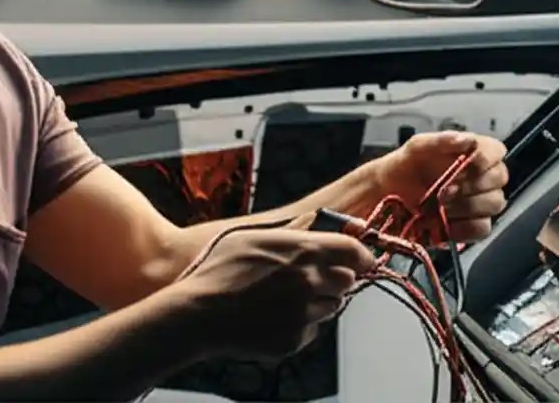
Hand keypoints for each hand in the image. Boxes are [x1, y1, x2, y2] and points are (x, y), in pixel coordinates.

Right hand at [179, 214, 376, 360]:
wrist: (197, 314)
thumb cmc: (219, 270)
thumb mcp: (253, 236)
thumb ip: (292, 229)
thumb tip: (319, 220)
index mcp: (304, 250)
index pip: (354, 251)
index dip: (361, 255)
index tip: (361, 260)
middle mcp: (310, 281)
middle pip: (347, 280)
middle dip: (335, 278)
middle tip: (310, 279)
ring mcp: (304, 313)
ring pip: (332, 307)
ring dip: (318, 302)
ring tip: (284, 299)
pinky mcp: (295, 339)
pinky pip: (312, 330)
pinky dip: (300, 325)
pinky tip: (273, 318)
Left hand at [375, 131, 508, 242]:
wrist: (387, 194)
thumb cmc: (406, 166)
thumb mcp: (417, 147)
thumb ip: (441, 140)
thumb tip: (467, 140)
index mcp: (474, 152)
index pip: (497, 151)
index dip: (486, 158)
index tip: (467, 164)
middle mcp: (482, 177)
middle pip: (499, 179)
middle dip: (472, 185)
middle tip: (445, 189)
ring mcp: (479, 203)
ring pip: (494, 203)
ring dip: (467, 205)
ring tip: (440, 205)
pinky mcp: (471, 227)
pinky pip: (482, 228)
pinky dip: (464, 226)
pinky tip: (444, 221)